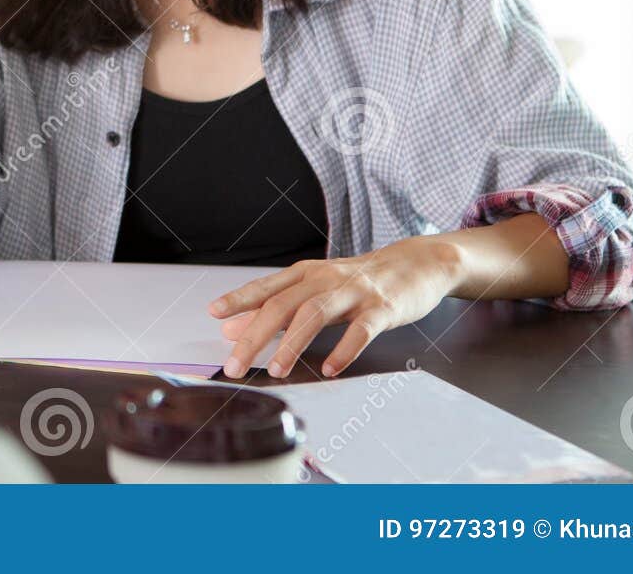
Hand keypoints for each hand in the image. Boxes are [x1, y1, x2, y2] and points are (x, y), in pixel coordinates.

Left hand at [207, 237, 464, 378]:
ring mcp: (354, 292)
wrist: (418, 263)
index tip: (214, 314)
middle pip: (282, 304)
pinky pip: (361, 329)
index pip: (265, 287)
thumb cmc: (360, 281)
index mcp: (306, 274)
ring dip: (292, 343)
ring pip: (315, 314)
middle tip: (235, 365)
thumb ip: (277, 308)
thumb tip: (232, 328)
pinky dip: (344, 350)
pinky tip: (329, 368)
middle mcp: (325, 279)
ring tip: (276, 370)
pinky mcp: (382, 308)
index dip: (239, 299)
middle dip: (255, 336)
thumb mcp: (317, 289)